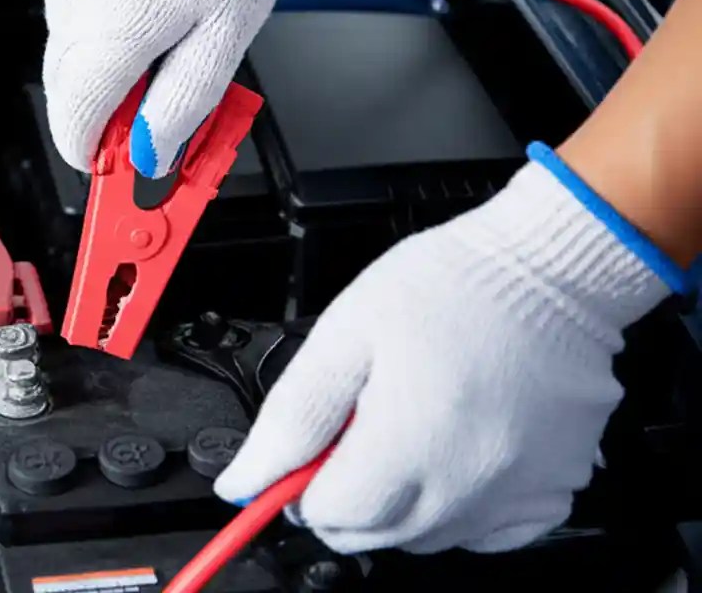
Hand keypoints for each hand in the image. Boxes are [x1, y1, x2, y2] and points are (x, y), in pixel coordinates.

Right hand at [41, 0, 297, 177]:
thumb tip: (154, 155)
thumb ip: (184, 103)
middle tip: (177, 122)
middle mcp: (70, 15)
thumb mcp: (227, 33)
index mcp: (104, 43)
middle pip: (76, 103)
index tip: (139, 180)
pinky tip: (162, 14)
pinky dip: (115, 35)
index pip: (76, 136)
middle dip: (122, 124)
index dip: (107, 167)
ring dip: (121, 77)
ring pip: (79, 61)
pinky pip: (83, 20)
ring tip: (182, 56)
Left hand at [213, 158, 672, 553]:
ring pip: (429, 539)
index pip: (331, 516)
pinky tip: (453, 460)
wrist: (550, 264)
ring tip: (404, 435)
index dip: (302, 487)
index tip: (305, 457)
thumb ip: (292, 416)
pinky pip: (493, 534)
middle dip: (345, 498)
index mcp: (410, 441)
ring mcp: (519, 490)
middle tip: (350, 439)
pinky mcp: (558, 486)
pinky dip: (461, 511)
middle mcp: (469, 481)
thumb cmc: (452, 285)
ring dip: (399, 505)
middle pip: (377, 536)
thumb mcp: (346, 333)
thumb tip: (246, 479)